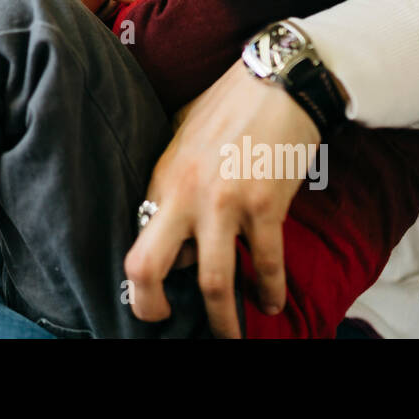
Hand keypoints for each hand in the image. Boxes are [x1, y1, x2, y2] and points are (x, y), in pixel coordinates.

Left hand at [123, 59, 321, 336]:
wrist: (280, 81)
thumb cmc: (231, 103)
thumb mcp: (182, 133)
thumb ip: (173, 175)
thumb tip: (169, 212)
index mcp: (162, 177)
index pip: (138, 239)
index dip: (143, 274)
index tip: (151, 292)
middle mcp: (184, 195)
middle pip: (148, 267)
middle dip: (151, 306)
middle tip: (164, 322)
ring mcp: (224, 204)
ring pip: (214, 284)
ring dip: (222, 322)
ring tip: (228, 337)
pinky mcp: (265, 206)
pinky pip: (267, 265)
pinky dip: (271, 292)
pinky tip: (272, 303)